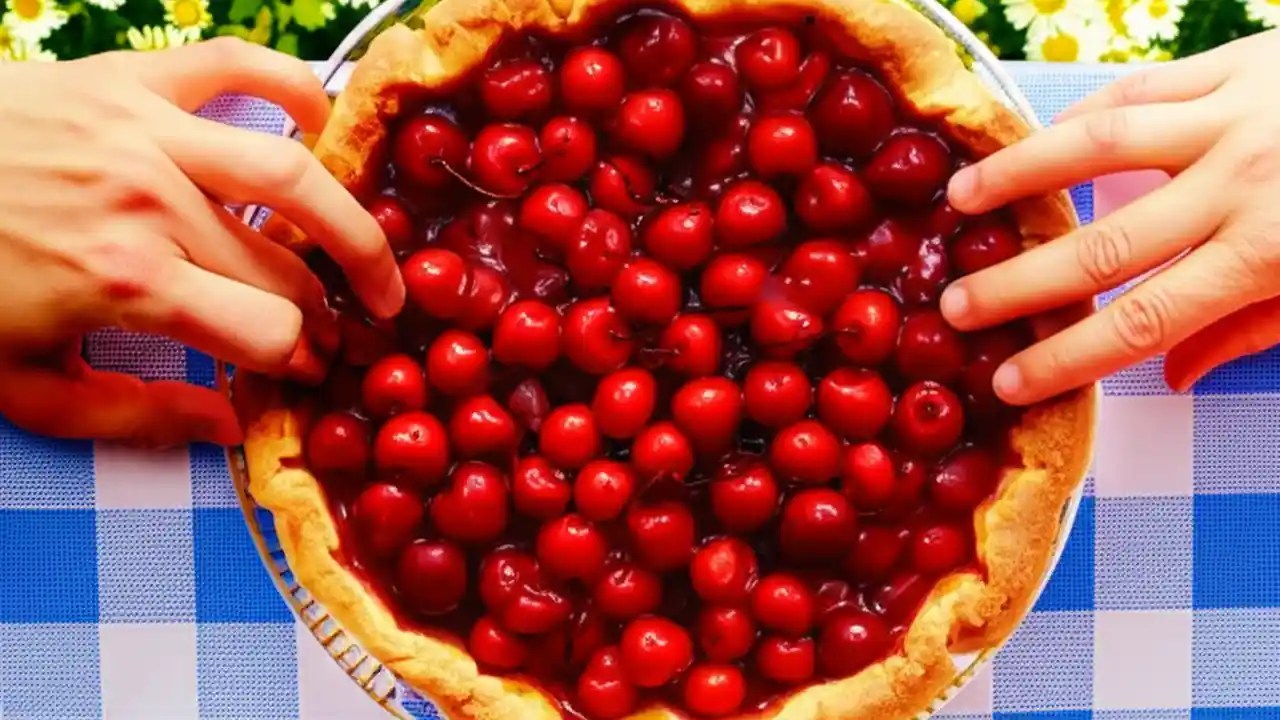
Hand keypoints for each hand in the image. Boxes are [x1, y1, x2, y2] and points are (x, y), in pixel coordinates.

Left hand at [0, 39, 403, 446]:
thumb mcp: (23, 387)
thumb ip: (134, 416)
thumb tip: (231, 425)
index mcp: (130, 284)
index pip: (269, 332)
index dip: (301, 362)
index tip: (304, 370)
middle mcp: (154, 204)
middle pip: (288, 268)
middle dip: (331, 312)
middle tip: (342, 329)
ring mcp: (146, 132)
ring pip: (293, 174)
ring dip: (354, 222)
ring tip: (378, 253)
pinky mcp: (128, 80)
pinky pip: (235, 67)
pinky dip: (292, 84)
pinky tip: (323, 116)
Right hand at [942, 30, 1279, 404]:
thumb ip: (1252, 333)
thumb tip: (1168, 378)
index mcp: (1268, 257)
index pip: (1142, 324)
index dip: (1066, 359)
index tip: (1009, 383)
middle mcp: (1239, 188)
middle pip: (1101, 249)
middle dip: (1017, 285)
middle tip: (954, 305)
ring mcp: (1232, 116)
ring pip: (1097, 146)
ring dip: (1019, 175)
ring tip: (961, 198)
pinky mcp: (1234, 63)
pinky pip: (1135, 89)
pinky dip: (1076, 116)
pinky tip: (1033, 140)